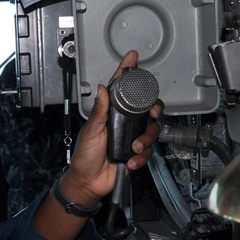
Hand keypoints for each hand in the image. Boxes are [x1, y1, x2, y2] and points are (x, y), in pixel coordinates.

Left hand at [59, 50, 162, 207]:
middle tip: (154, 111)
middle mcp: (124, 122)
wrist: (89, 182)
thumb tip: (102, 89)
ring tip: (134, 148)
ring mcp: (132, 137)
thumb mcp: (90, 131)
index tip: (132, 57)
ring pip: (152, 130)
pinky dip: (141, 157)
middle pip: (146, 107)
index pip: (120, 90)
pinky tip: (131, 161)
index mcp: (111, 114)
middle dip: (154, 107)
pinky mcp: (137, 153)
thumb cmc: (85, 156)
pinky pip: (148, 151)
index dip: (127, 73)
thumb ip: (99, 111)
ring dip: (145, 139)